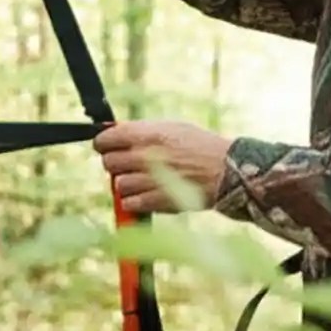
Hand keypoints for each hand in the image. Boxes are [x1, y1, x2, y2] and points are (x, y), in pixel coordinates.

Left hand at [93, 121, 233, 213]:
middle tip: (129, 165)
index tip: (108, 147)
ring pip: (118, 185)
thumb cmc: (200, 146)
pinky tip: (147, 195)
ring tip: (143, 181)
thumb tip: (115, 131)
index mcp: (148, 134)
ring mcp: (150, 180)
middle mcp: (146, 156)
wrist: (226, 171)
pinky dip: (134, 201)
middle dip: (116, 164)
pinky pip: (129, 204)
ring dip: (127, 184)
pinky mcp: (157, 201)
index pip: (105, 139)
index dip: (104, 144)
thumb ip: (143, 130)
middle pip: (108, 163)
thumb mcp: (173, 127)